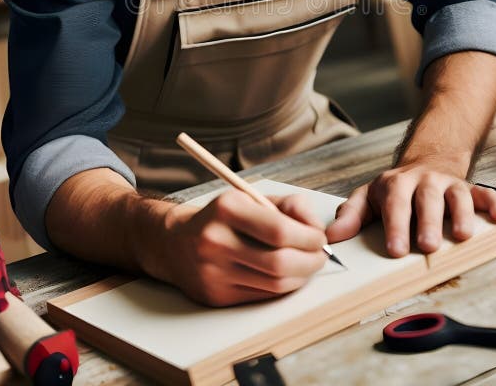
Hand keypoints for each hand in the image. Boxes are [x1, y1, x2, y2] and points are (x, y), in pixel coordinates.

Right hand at [159, 190, 328, 305]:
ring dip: (301, 277)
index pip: (280, 230)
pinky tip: (286, 276)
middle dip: (311, 261)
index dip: (309, 237)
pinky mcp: (215, 296)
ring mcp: (213, 272)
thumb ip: (289, 206)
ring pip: (275, 285)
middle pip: (280, 262)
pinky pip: (262, 297)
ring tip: (307, 265)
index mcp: (227, 209)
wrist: (175, 242)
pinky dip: (282, 288)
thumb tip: (319, 228)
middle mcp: (216, 240)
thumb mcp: (251, 198)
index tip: (320, 237)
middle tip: (320, 255)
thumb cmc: (223, 217)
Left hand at [325, 157, 495, 255]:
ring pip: (456, 195)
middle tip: (428, 246)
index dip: (395, 227)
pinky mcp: (468, 188)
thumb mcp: (368, 198)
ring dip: (461, 214)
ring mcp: (447, 184)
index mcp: (395, 185)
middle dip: (428, 222)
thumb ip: (351, 216)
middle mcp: (423, 182)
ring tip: (463, 236)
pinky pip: (483, 192)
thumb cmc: (395, 189)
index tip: (394, 250)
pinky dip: (493, 203)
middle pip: (426, 200)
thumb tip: (331, 236)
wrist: (426, 161)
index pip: (394, 205)